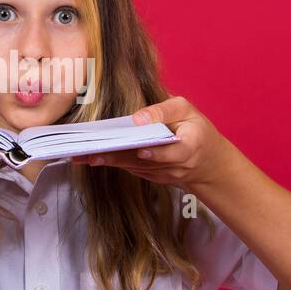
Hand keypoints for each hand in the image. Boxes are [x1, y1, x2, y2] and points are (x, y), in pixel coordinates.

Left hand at [70, 95, 234, 189]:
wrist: (207, 161)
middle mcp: (177, 166)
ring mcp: (164, 176)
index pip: (172, 152)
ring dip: (109, 162)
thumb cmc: (194, 127)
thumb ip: (164, 111)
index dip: (156, 153)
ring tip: (83, 156)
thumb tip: (138, 118)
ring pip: (134, 168)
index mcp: (190, 146)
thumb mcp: (186, 110)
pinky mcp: (154, 179)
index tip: (140, 150)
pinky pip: (133, 170)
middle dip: (117, 158)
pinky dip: (114, 163)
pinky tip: (93, 158)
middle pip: (144, 162)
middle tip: (92, 154)